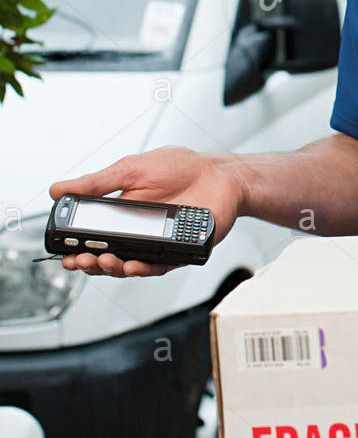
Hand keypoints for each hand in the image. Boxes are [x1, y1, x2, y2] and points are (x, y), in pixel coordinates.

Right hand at [48, 146, 244, 277]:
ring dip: (111, 268)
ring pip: (128, 266)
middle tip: (80, 260)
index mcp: (121, 214)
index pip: (92, 239)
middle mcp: (136, 233)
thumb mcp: (130, 170)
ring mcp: (155, 245)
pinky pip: (156, 267)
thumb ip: (96, 183)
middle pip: (106, 257)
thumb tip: (58, 189)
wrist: (218, 174)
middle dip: (90, 263)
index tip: (64, 252)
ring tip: (101, 261)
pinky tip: (131, 265)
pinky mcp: (176, 252)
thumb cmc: (179, 168)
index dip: (77, 249)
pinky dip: (142, 268)